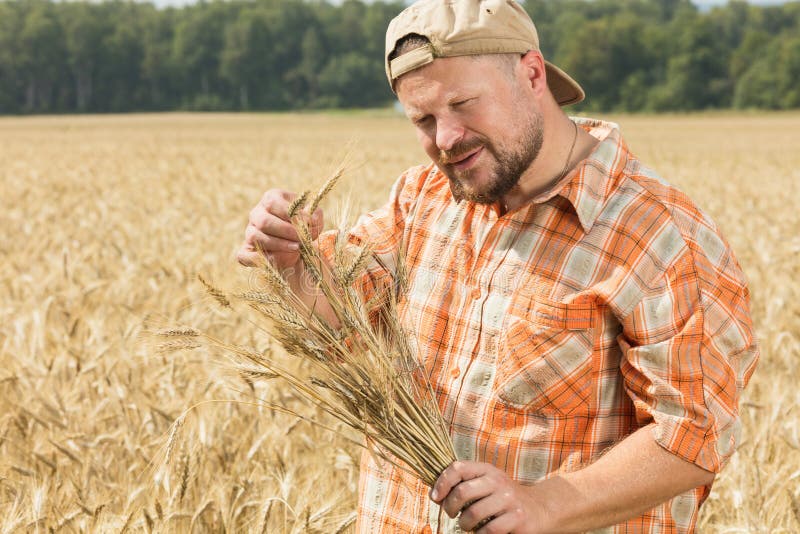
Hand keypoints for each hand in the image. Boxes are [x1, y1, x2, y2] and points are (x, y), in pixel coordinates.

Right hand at [237, 189, 323, 269]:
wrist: (297, 245)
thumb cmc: (305, 226)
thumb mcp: (313, 217)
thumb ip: (315, 216)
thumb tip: (312, 220)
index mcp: (271, 199)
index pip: (273, 203)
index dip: (291, 214)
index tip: (308, 224)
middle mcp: (256, 214)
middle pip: (264, 221)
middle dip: (286, 231)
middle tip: (302, 239)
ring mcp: (249, 232)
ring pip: (256, 238)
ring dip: (279, 245)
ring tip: (297, 248)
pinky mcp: (246, 251)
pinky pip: (246, 256)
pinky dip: (261, 260)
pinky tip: (279, 260)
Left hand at [431, 461, 546, 533]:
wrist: (540, 508)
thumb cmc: (503, 498)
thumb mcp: (486, 484)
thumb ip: (464, 485)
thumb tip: (435, 496)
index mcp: (486, 469)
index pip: (458, 468)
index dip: (442, 482)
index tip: (435, 497)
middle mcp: (497, 481)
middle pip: (462, 492)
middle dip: (449, 507)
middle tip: (451, 514)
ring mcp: (509, 499)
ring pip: (473, 514)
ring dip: (464, 524)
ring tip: (467, 525)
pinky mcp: (518, 517)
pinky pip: (489, 530)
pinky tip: (481, 533)